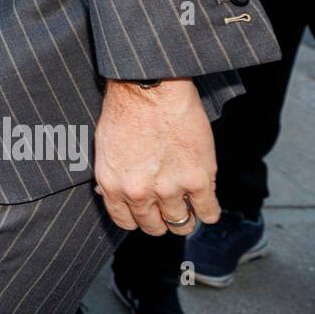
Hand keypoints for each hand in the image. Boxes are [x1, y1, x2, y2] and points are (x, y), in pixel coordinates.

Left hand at [94, 79, 218, 235]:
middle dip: (161, 220)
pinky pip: (208, 211)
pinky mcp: (197, 179)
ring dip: (186, 217)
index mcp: (112, 185)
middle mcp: (138, 193)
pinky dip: (209, 211)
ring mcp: (169, 189)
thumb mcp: (106, 147)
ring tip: (189, 205)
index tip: (147, 213)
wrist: (150, 87)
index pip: (125, 221)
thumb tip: (113, 195)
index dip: (138, 218)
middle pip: (154, 226)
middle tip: (169, 209)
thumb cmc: (126, 109)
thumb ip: (112, 176)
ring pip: (182, 223)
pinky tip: (206, 202)